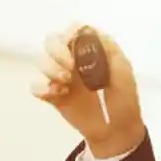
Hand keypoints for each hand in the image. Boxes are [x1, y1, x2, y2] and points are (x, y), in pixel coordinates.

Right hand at [31, 23, 145, 157]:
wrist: (118, 130)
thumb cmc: (124, 98)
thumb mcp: (123, 70)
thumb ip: (108, 49)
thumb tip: (89, 30)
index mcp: (90, 50)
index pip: (73, 30)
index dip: (70, 33)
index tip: (73, 44)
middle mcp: (73, 59)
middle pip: (52, 41)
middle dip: (57, 50)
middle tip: (70, 67)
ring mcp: (61, 77)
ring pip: (42, 61)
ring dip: (50, 69)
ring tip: (66, 83)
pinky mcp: (53, 96)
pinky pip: (36, 86)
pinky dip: (42, 88)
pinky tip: (57, 94)